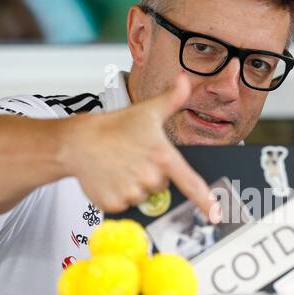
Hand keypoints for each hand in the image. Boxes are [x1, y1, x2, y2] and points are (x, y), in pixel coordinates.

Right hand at [68, 73, 220, 220]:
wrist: (77, 142)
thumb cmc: (114, 126)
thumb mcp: (147, 111)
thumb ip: (172, 98)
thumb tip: (184, 80)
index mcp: (162, 156)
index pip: (191, 182)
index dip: (205, 201)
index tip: (216, 215)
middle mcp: (149, 177)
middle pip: (162, 187)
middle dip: (151, 176)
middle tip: (135, 159)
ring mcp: (130, 192)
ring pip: (142, 198)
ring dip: (134, 186)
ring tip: (121, 167)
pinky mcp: (113, 204)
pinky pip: (124, 206)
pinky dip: (118, 195)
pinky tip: (110, 177)